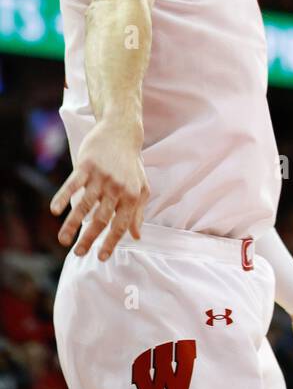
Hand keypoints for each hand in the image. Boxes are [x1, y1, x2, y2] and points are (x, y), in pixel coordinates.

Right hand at [50, 117, 148, 259]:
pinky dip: (63, 197)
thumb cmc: (131, 163)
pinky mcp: (86, 165)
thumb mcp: (141, 186)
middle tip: (78, 253)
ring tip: (63, 240)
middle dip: (89, 238)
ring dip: (72, 224)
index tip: (100, 257)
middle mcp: (117, 187)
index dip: (111, 242)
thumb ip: (138, 212)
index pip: (120, 224)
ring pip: (85, 205)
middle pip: (101, 219)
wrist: (121, 131)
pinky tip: (54, 211)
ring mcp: (101, 176)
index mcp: (131, 195)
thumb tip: (137, 236)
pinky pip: (73, 184)